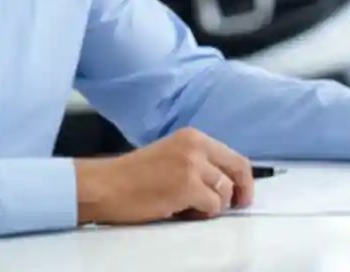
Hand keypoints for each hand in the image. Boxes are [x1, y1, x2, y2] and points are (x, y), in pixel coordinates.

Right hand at [74, 127, 254, 225]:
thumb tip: (226, 182)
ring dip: (214, 205)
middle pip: (237, 170)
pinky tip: (185, 211)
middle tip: (237, 205)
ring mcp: (193, 166)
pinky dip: (203, 213)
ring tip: (193, 208)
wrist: (106, 185)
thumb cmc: (133, 176)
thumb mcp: (171, 155)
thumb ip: (198, 161)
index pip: (233, 156)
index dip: (243, 177)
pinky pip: (212, 206)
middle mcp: (196, 147)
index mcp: (193, 137)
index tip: (243, 192)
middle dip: (241, 192)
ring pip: (225, 192)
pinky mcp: (187, 186)